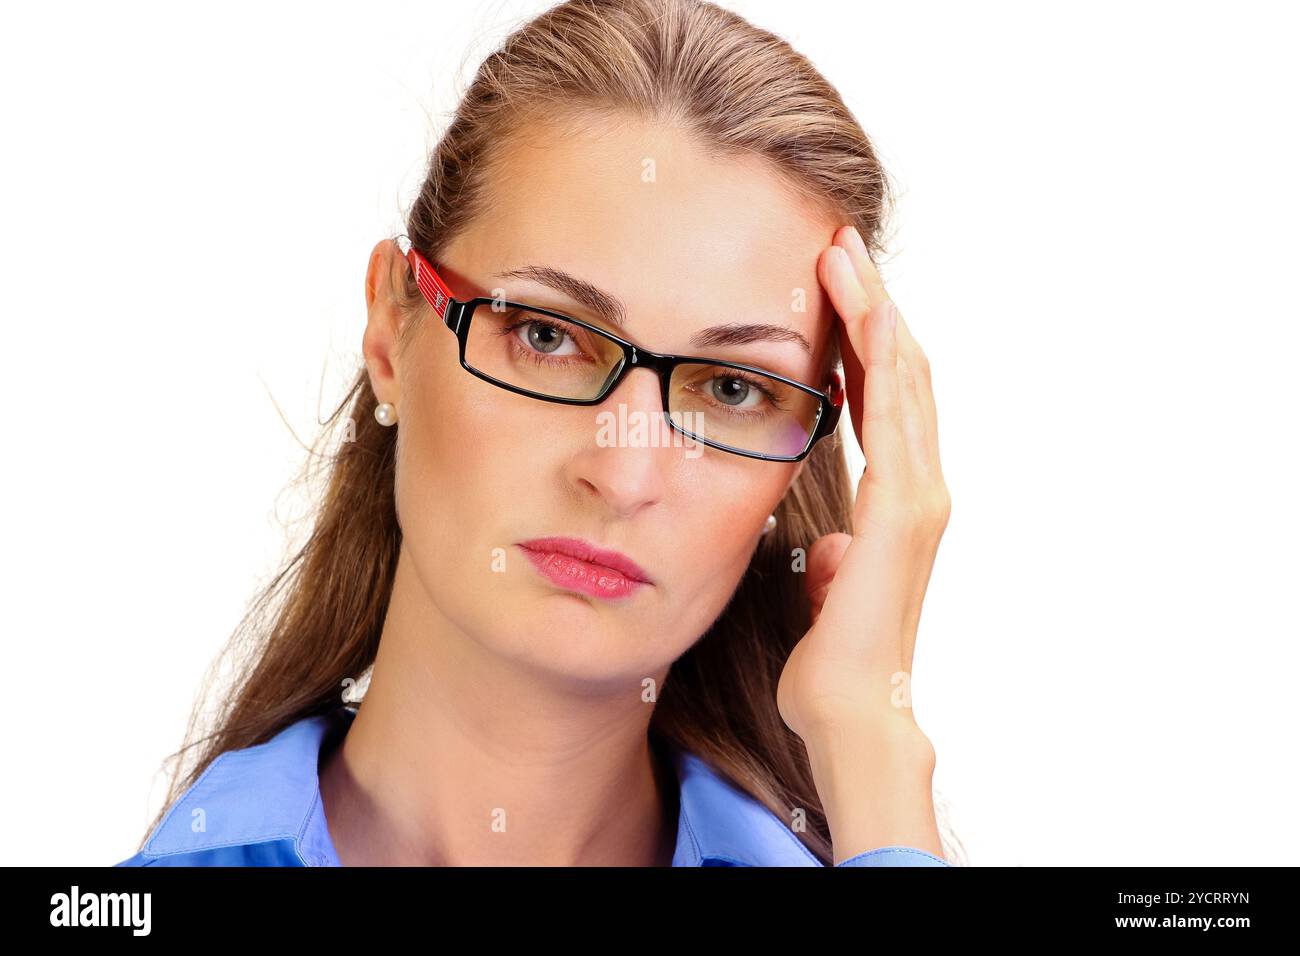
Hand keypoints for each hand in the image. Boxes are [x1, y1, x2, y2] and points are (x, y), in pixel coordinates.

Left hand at [777, 224, 949, 744]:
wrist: (848, 713)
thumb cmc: (833, 661)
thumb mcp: (829, 593)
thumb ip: (835, 563)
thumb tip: (829, 553)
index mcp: (898, 502)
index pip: (883, 400)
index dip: (863, 340)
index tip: (832, 287)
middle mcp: (919, 490)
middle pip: (901, 374)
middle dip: (870, 305)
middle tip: (839, 244)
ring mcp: (918, 498)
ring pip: (903, 382)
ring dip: (874, 314)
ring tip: (845, 254)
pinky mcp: (903, 512)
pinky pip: (894, 420)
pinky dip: (881, 362)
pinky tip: (866, 315)